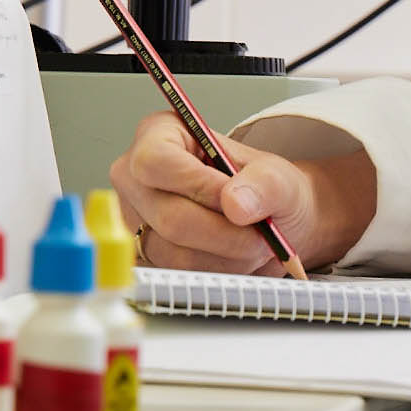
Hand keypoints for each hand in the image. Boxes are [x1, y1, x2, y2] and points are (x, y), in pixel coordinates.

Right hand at [108, 112, 375, 273]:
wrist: (268, 220)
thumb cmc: (261, 187)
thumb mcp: (276, 176)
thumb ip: (264, 184)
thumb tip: (235, 203)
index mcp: (159, 134)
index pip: (157, 161)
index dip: (198, 186)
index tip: (236, 202)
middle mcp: (135, 177)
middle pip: (168, 216)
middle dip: (225, 234)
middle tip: (261, 236)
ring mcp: (133, 221)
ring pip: (175, 254)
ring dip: (226, 257)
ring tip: (252, 244)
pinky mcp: (143, 257)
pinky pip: (178, 275)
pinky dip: (216, 272)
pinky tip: (234, 257)